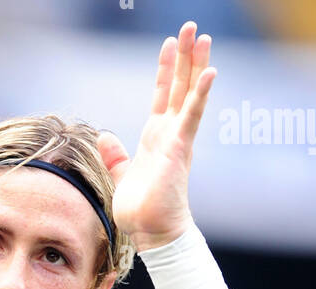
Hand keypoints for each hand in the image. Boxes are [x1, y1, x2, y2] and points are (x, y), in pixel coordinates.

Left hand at [97, 21, 215, 251]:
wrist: (152, 233)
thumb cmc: (142, 212)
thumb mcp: (123, 177)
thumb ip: (116, 158)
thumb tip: (106, 138)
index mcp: (157, 138)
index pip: (163, 96)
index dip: (166, 70)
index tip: (170, 44)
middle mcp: (170, 134)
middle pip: (180, 87)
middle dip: (185, 57)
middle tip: (190, 27)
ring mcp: (177, 139)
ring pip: (188, 93)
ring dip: (196, 64)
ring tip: (201, 36)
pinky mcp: (180, 148)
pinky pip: (192, 115)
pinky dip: (201, 93)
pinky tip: (210, 71)